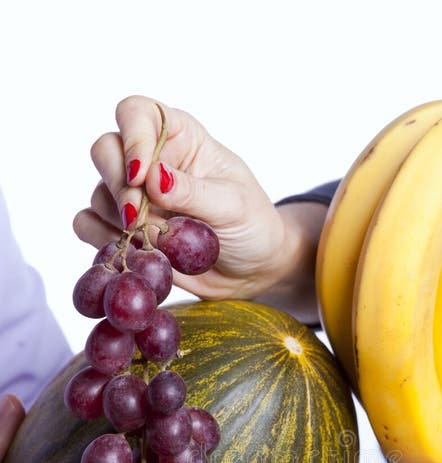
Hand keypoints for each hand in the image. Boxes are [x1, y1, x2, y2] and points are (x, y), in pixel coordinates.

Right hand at [73, 96, 324, 317]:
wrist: (252, 270)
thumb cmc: (251, 227)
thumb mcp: (234, 206)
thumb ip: (193, 191)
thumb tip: (153, 178)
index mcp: (180, 137)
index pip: (137, 113)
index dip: (132, 139)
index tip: (142, 176)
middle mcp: (151, 161)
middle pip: (105, 150)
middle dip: (118, 186)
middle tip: (140, 219)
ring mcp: (134, 197)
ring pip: (98, 193)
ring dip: (118, 221)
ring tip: (157, 243)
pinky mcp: (123, 231)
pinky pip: (88, 226)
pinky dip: (102, 240)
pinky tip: (134, 253)